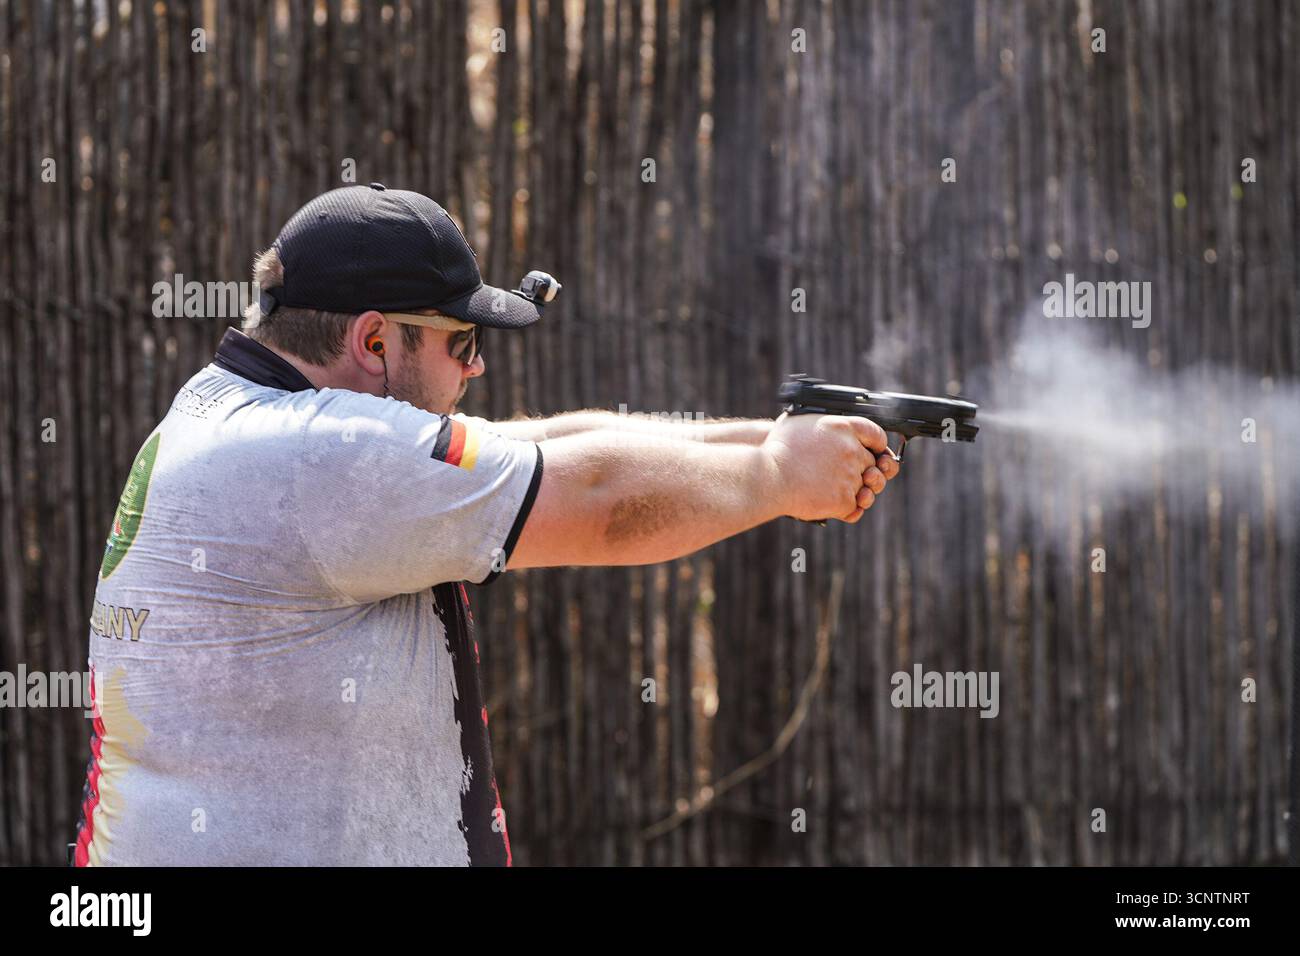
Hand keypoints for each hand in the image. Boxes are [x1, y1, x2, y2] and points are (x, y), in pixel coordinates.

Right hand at [762, 412, 895, 522]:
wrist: (767, 476)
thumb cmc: (778, 448)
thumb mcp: (801, 422)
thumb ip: (824, 424)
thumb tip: (833, 429)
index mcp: (844, 427)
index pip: (876, 434)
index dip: (877, 445)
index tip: (875, 451)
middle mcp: (852, 451)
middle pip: (873, 463)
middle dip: (866, 470)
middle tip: (850, 475)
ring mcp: (851, 476)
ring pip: (868, 487)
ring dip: (860, 491)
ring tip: (842, 491)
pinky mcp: (845, 499)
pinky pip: (856, 507)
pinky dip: (848, 509)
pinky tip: (836, 506)